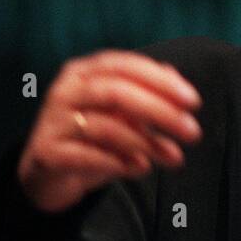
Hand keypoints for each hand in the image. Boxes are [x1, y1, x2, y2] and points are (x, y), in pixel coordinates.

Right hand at [16, 51, 202, 212]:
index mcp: (85, 72)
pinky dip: (118, 163)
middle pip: (116, 92)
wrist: (48, 174)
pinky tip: (141, 168)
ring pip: (105, 127)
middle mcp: (66, 90)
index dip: (161, 81)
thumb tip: (176, 79)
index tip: (193, 101)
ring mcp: (53, 121)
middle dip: (160, 111)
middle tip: (192, 131)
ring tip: (174, 157)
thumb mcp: (121, 113)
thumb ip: (146, 95)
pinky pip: (86, 157)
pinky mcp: (47, 153)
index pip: (126, 66)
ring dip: (146, 143)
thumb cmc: (91, 137)